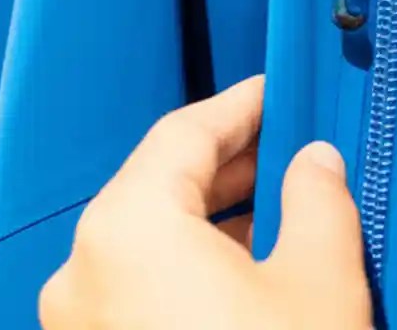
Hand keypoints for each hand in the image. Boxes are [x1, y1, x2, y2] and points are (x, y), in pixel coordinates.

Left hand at [40, 76, 371, 328]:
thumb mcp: (320, 282)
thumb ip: (318, 202)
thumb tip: (314, 162)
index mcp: (128, 227)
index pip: (183, 135)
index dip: (240, 107)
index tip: (277, 91)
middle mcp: (82, 271)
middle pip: (156, 188)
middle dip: (227, 166)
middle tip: (287, 147)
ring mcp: (76, 327)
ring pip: (144, 244)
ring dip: (208, 223)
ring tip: (276, 213)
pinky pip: (134, 292)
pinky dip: (184, 271)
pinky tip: (241, 281)